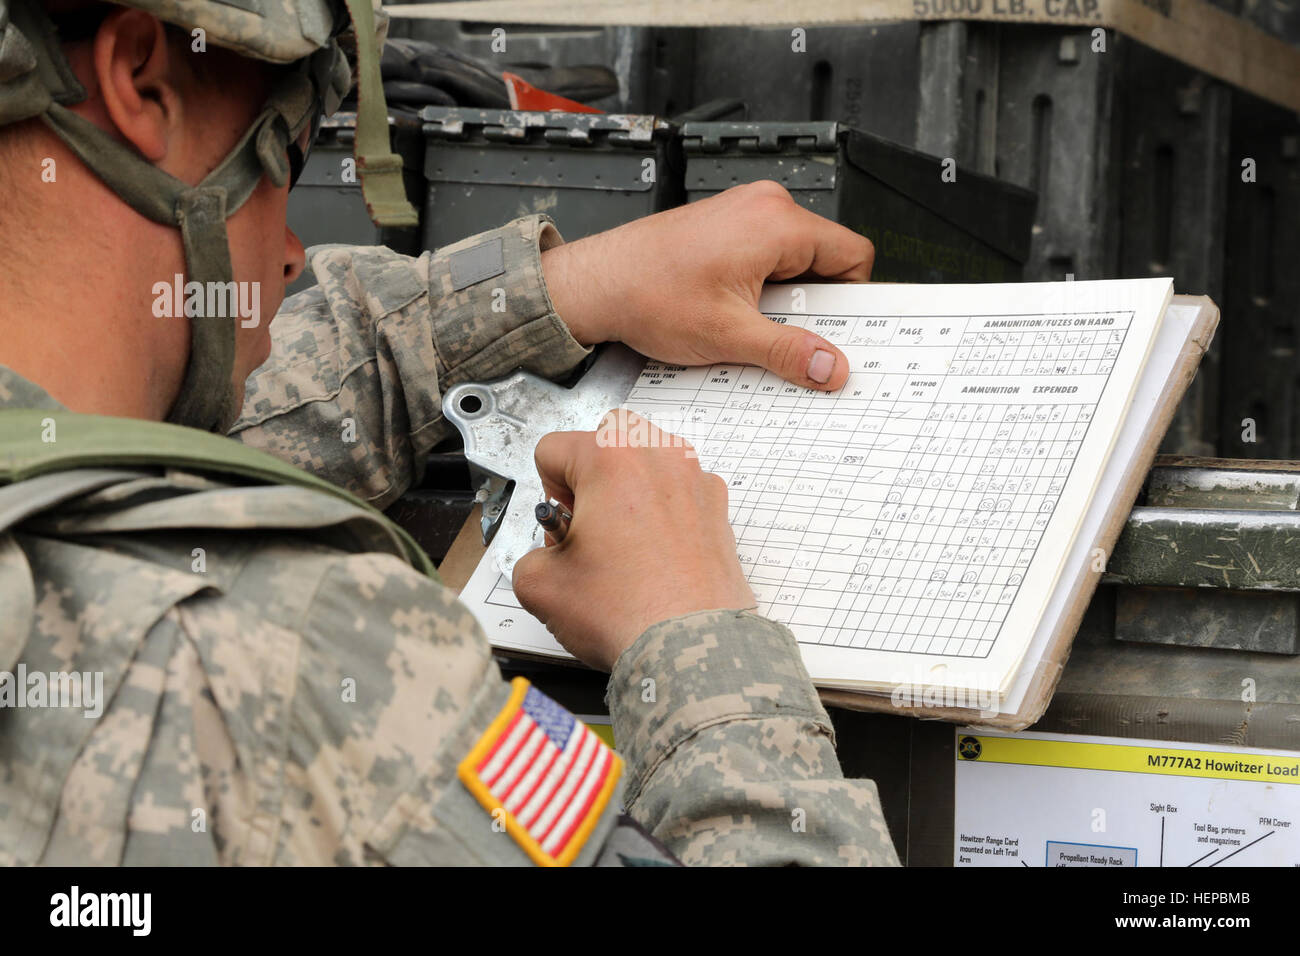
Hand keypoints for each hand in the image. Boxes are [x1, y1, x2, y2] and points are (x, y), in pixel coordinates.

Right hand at [511, 410, 755, 670]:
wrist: (690, 649)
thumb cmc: (629, 613)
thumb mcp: (540, 586)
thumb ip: (530, 555)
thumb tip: (548, 557)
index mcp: (611, 459)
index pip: (553, 448)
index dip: (547, 491)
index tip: (561, 523)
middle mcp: (660, 457)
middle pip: (606, 439)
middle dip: (590, 477)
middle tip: (590, 526)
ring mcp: (696, 480)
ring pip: (648, 462)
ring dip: (629, 490)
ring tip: (625, 545)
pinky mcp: (719, 509)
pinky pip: (680, 492)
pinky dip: (664, 513)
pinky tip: (656, 556)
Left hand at [541, 181, 871, 389]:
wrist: (598, 283)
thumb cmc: (648, 294)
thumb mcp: (729, 335)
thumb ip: (789, 352)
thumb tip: (830, 366)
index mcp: (776, 222)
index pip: (852, 254)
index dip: (853, 298)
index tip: (842, 331)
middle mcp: (764, 206)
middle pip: (825, 256)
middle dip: (815, 302)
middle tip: (793, 338)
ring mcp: (744, 211)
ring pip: (796, 259)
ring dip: (785, 297)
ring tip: (753, 323)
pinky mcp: (727, 224)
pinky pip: (768, 255)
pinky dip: (763, 287)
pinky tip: (738, 311)